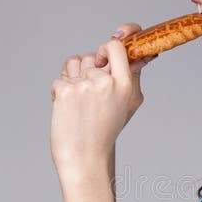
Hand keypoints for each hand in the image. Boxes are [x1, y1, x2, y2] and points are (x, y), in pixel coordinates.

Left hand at [50, 23, 156, 177]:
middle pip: (90, 56)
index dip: (109, 45)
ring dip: (73, 77)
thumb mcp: (128, 103)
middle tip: (91, 97)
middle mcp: (106, 82)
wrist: (86, 156)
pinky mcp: (65, 90)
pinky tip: (68, 110)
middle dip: (87, 70)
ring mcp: (85, 85)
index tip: (105, 52)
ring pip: (73, 63)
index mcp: (124, 84)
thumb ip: (132, 75)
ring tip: (79, 101)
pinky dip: (59, 92)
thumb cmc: (106, 129)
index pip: (115, 46)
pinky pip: (59, 78)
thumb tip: (142, 53)